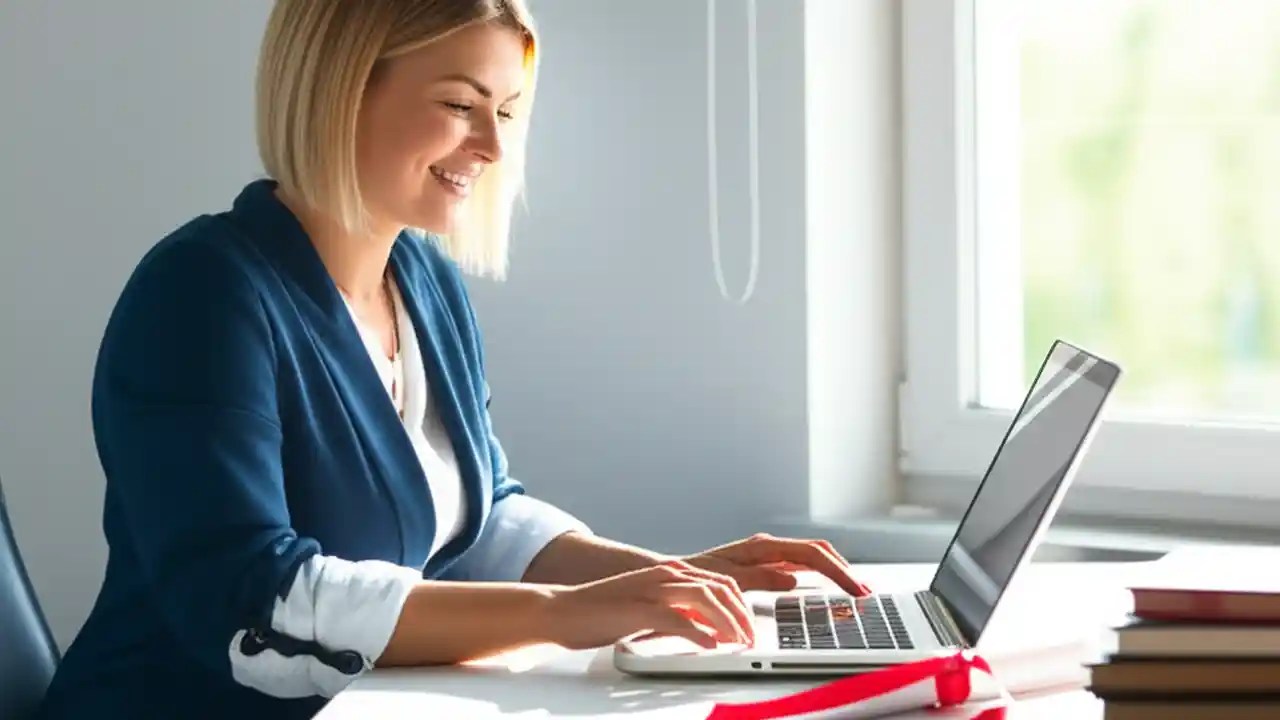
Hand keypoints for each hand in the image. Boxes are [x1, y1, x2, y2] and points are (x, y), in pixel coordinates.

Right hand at [540, 560, 756, 650]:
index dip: (742, 603)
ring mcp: (651, 589)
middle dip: (742, 613)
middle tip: (751, 637)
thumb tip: (709, 627)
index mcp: (669, 573)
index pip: (720, 581)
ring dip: (728, 621)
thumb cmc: (603, 612)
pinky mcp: (637, 608)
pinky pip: (676, 618)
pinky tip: (710, 645)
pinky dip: (698, 632)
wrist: (562, 609)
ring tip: (738, 641)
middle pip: (719, 587)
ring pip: (704, 597)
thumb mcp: (649, 608)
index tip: (751, 625)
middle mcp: (664, 575)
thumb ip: (678, 612)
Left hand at [682, 532, 871, 596]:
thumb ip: (760, 578)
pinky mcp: (765, 564)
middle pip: (818, 551)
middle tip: (865, 593)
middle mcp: (768, 547)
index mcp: (763, 548)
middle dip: (844, 570)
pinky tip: (828, 586)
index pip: (812, 555)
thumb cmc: (696, 579)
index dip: (838, 572)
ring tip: (855, 590)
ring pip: (812, 555)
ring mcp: (768, 555)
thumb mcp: (727, 581)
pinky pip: (801, 564)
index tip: (856, 590)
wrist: (673, 577)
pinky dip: (821, 573)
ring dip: (836, 570)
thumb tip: (794, 577)